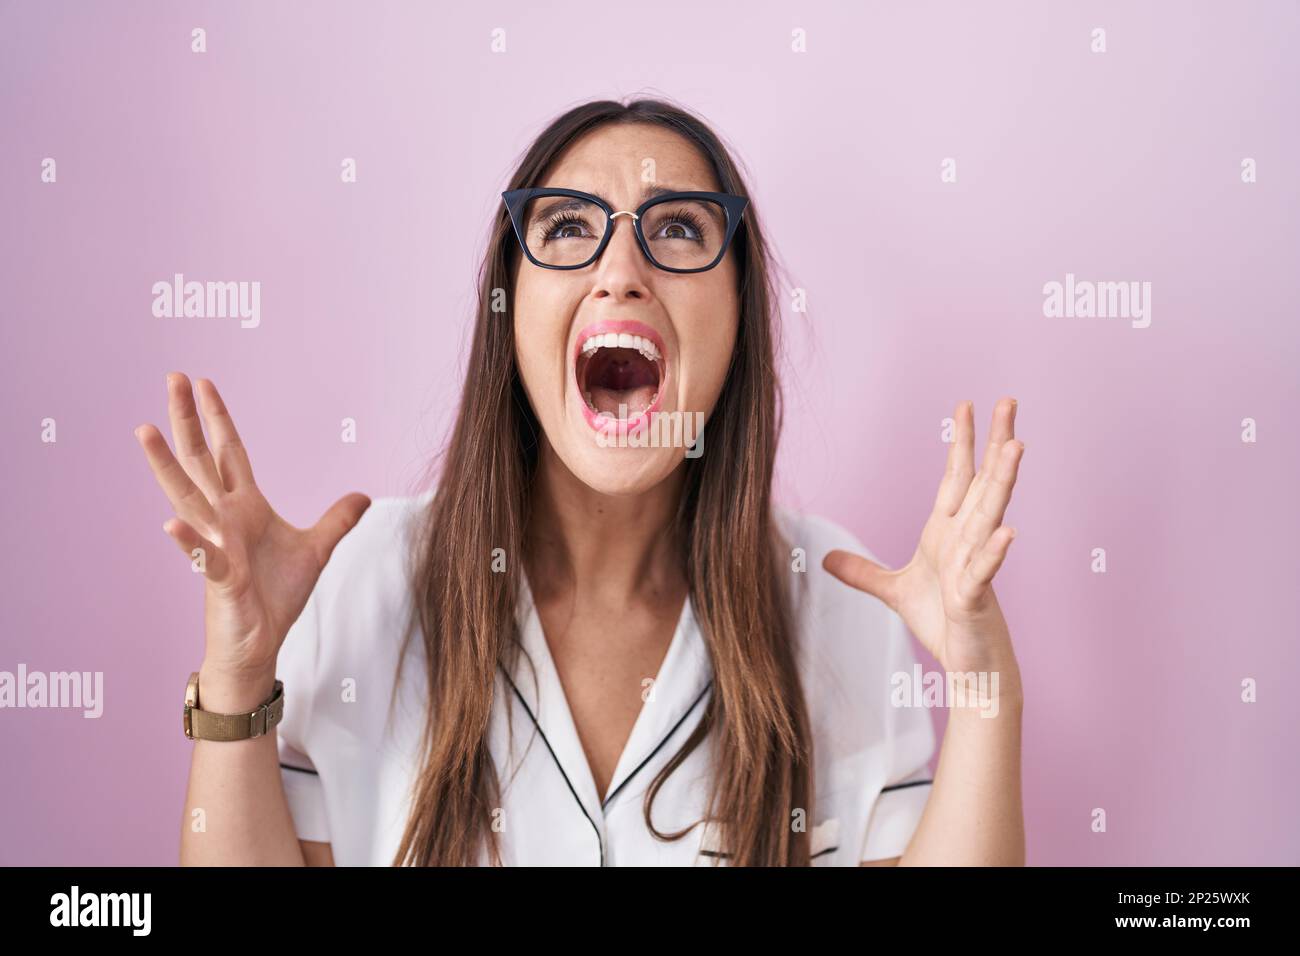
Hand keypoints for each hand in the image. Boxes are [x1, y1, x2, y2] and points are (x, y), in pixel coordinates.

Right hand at [135, 373, 370, 677]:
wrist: (259, 642)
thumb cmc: (276, 596)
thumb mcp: (317, 550)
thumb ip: (338, 520)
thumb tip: (365, 495)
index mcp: (245, 508)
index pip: (229, 453)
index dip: (218, 418)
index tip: (203, 382)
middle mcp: (225, 519)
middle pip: (201, 460)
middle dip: (187, 420)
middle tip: (172, 378)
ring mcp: (217, 546)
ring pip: (188, 499)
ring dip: (166, 466)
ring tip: (145, 431)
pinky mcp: (221, 578)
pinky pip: (203, 555)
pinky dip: (188, 539)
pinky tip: (170, 521)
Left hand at [824, 398, 1023, 683]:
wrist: (968, 665)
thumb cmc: (943, 622)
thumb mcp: (893, 592)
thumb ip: (862, 573)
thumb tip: (827, 559)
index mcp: (948, 532)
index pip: (957, 478)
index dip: (961, 442)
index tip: (966, 405)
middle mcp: (966, 540)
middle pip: (983, 482)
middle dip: (995, 442)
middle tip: (1009, 401)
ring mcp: (975, 566)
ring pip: (991, 516)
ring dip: (1003, 482)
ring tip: (1017, 447)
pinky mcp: (975, 597)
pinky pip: (985, 571)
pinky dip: (995, 552)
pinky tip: (1008, 532)